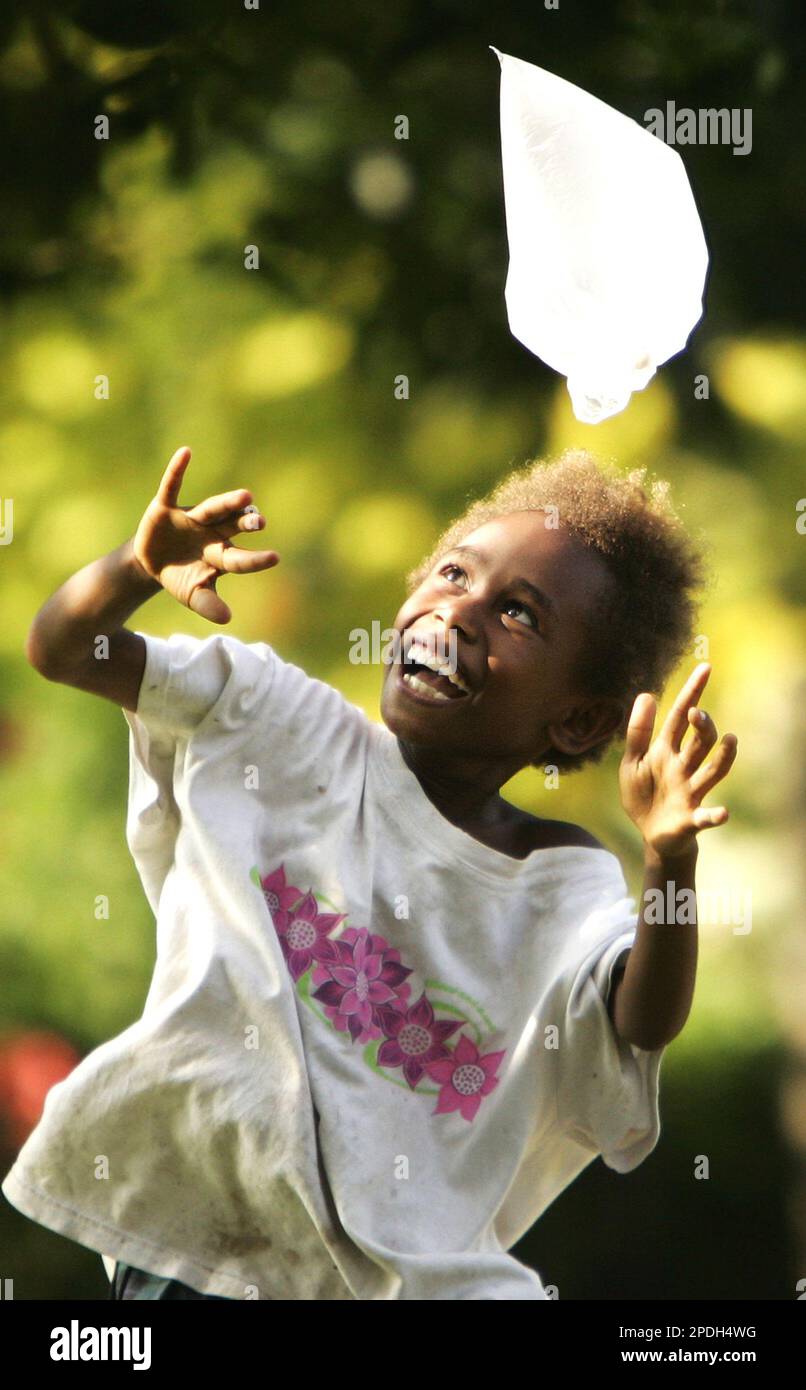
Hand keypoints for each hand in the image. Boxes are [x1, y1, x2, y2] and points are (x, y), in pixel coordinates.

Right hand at [132, 447, 279, 623]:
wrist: (152, 564)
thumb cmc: (180, 578)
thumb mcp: (192, 595)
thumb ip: (208, 605)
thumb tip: (227, 619)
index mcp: (220, 554)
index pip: (240, 558)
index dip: (255, 559)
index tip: (275, 558)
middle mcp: (211, 532)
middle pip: (232, 525)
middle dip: (245, 522)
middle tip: (261, 521)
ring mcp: (191, 518)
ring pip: (213, 508)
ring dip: (228, 502)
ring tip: (246, 496)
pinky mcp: (166, 506)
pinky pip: (172, 486)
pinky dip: (177, 470)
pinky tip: (186, 453)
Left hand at [618, 662, 737, 859]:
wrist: (649, 835)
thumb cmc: (644, 795)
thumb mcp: (632, 761)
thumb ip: (638, 731)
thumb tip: (647, 693)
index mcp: (666, 751)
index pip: (679, 718)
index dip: (692, 693)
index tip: (705, 668)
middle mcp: (684, 768)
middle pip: (699, 742)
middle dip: (701, 727)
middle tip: (696, 713)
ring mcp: (690, 792)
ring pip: (711, 772)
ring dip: (721, 758)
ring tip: (729, 740)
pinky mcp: (690, 819)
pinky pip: (706, 817)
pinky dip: (715, 815)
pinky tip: (722, 813)